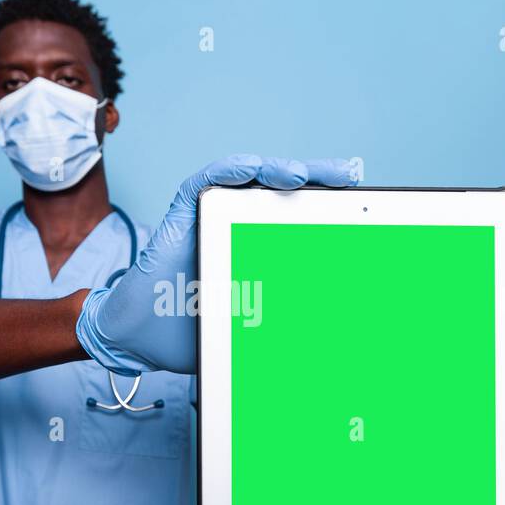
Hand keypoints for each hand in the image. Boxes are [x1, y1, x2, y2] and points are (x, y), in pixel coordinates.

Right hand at [75, 154, 357, 373]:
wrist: (142, 336)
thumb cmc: (192, 329)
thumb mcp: (251, 321)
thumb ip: (282, 310)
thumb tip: (335, 319)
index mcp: (257, 243)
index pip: (298, 214)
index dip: (328, 205)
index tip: (361, 204)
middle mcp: (235, 221)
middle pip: (280, 189)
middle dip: (317, 179)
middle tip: (349, 177)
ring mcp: (208, 214)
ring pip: (247, 178)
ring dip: (275, 170)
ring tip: (301, 176)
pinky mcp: (182, 214)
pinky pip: (205, 182)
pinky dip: (228, 171)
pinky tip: (250, 167)